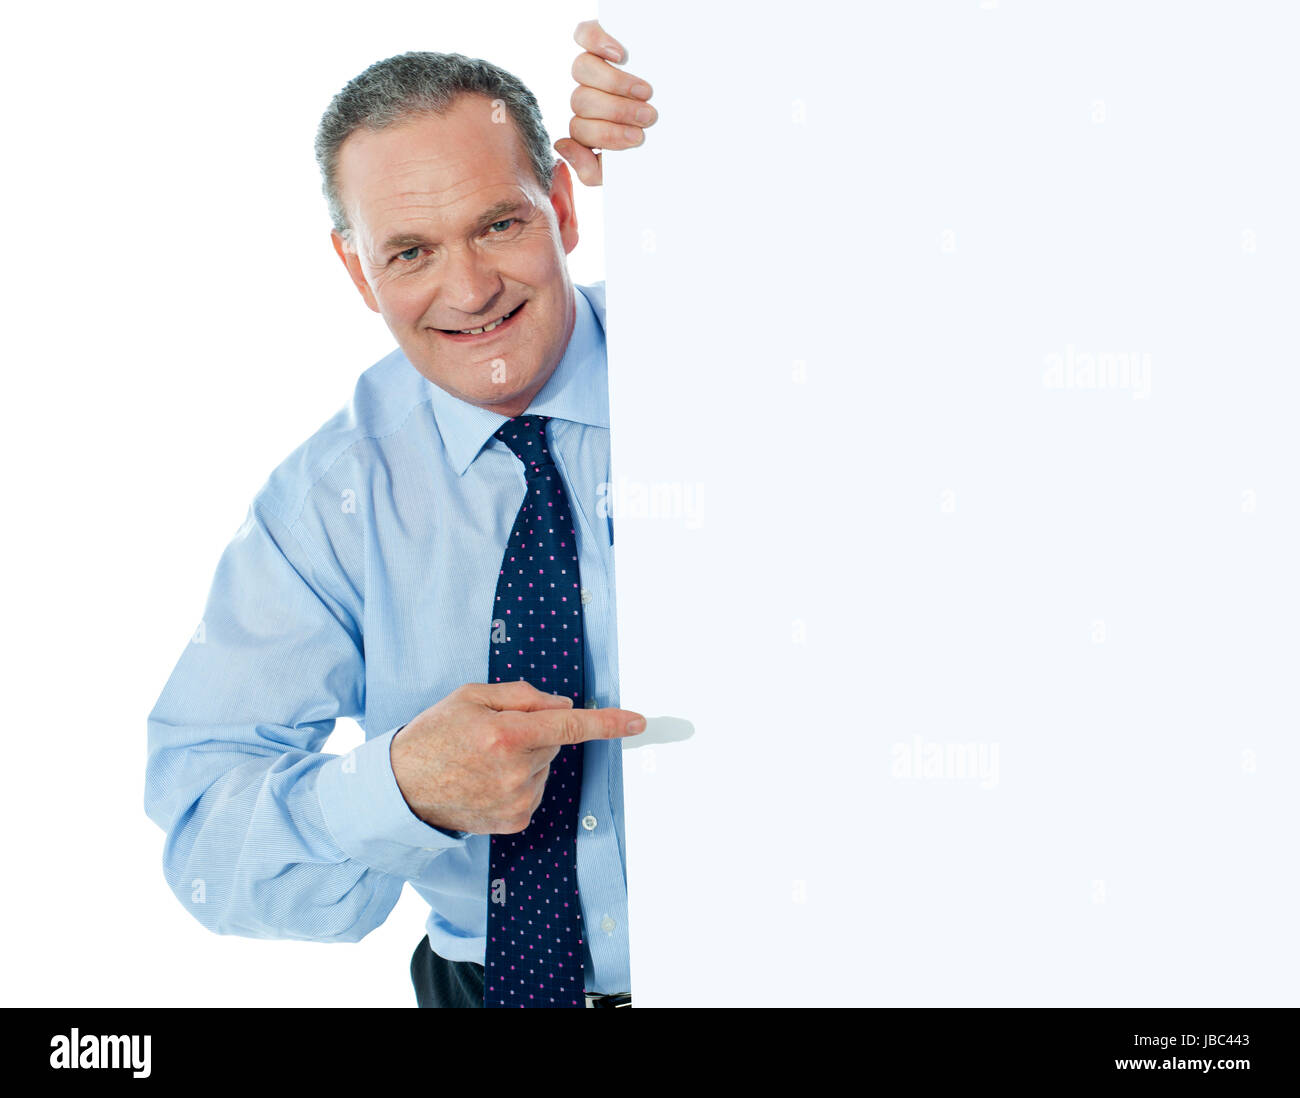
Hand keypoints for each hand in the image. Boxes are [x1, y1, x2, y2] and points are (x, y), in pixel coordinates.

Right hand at [390, 681, 645, 833]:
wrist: (401, 788)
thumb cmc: (434, 735)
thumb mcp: (471, 696)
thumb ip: (523, 695)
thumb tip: (563, 705)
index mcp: (506, 734)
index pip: (571, 725)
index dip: (608, 723)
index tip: (637, 722)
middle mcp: (516, 771)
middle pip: (554, 741)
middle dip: (535, 733)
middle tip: (492, 735)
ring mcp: (517, 801)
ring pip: (545, 767)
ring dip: (526, 760)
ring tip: (483, 761)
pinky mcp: (515, 821)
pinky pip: (535, 790)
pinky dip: (520, 782)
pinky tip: (487, 781)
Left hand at [555, 19, 656, 185]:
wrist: (680, 112)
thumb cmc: (654, 143)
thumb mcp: (627, 166)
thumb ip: (592, 170)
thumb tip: (562, 146)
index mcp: (588, 128)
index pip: (579, 132)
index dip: (606, 135)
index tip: (638, 138)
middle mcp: (585, 98)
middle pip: (582, 101)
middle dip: (618, 111)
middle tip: (648, 116)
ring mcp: (590, 68)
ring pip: (582, 71)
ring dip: (616, 83)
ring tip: (646, 92)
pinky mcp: (597, 40)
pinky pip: (584, 35)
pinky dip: (598, 41)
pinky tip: (619, 55)